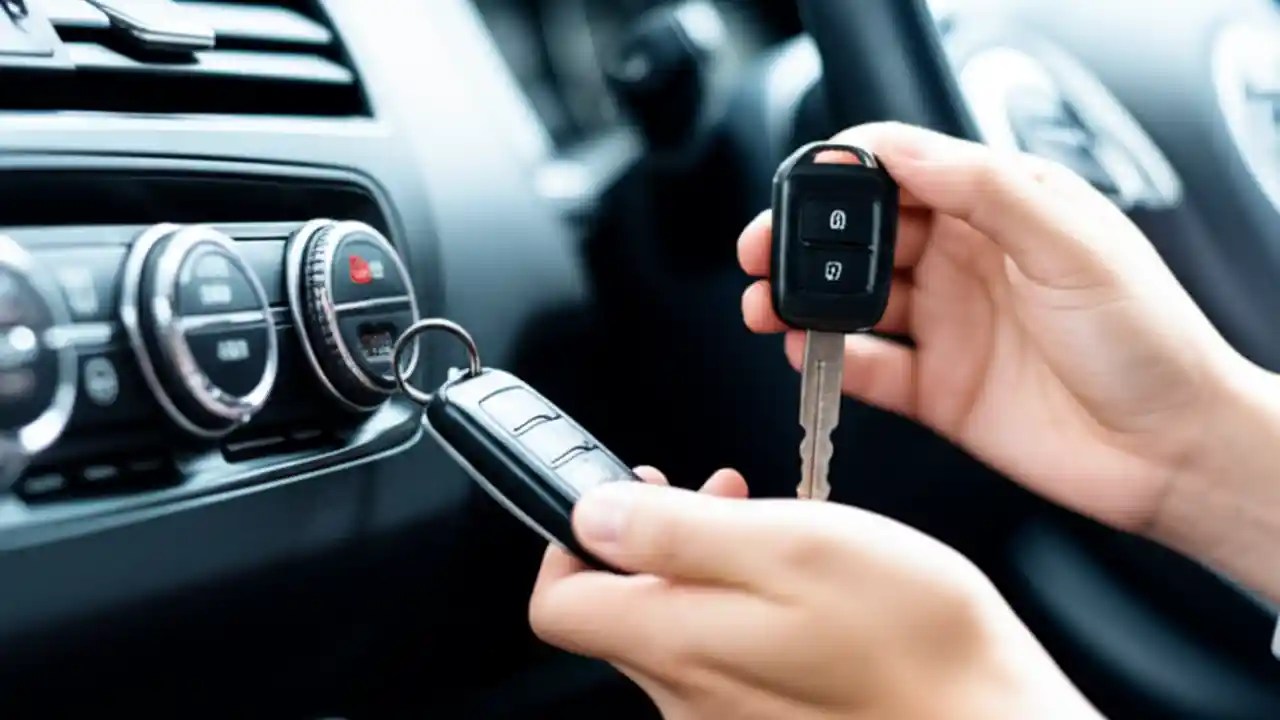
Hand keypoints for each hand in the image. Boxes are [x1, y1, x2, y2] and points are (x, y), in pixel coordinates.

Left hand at [530, 477, 1099, 718]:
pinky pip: (719, 660)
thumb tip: (593, 513)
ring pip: (672, 629)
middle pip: (617, 611)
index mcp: (679, 643)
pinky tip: (791, 584)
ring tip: (764, 527)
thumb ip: (678, 531)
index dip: (567, 542)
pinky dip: (738, 608)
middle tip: (713, 495)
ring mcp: (725, 718)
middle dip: (651, 540)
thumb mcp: (791, 545)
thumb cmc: (914, 639)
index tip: (610, 500)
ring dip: (701, 567)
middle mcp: (686, 697)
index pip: (558, 605)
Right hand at [739, 123, 1279, 549]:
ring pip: (854, 303)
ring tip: (766, 305)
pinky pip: (868, 369)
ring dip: (803, 301)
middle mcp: (966, 264)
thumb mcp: (1071, 242)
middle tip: (763, 250)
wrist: (1173, 451)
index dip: (847, 170)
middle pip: (862, 237)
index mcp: (1000, 211)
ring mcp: (948, 327)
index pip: (905, 170)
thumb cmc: (1147, 339)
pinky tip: (807, 353)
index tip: (805, 186)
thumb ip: (982, 189)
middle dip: (805, 239)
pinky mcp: (937, 390)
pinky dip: (829, 361)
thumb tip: (896, 147)